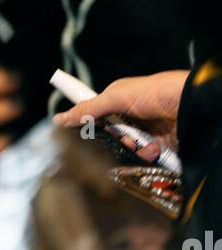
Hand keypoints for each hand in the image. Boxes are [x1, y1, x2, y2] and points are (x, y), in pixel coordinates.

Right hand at [52, 70, 187, 160]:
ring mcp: (146, 131)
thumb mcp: (116, 97)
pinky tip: (156, 146)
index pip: (97, 113)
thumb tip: (59, 118)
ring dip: (134, 145)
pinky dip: (149, 153)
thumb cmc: (152, 92)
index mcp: (119, 98)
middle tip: (123, 131)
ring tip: (144, 138)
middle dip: (115, 136)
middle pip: (111, 134)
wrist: (188, 104)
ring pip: (127, 147)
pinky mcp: (160, 147)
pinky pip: (145, 157)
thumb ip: (89, 109)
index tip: (74, 128)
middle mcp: (132, 114)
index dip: (87, 121)